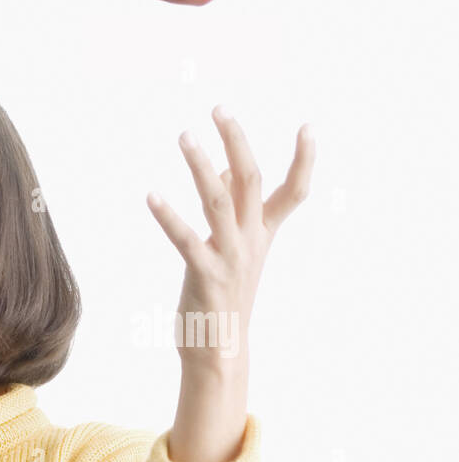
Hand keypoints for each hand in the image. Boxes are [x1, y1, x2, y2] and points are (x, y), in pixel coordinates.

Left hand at [146, 106, 315, 368]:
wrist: (219, 353)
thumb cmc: (222, 294)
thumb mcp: (232, 247)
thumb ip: (231, 208)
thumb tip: (219, 168)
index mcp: (262, 234)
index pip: (293, 192)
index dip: (305, 161)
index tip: (309, 126)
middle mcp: (251, 241)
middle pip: (251, 180)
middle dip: (237, 141)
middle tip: (219, 108)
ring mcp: (231, 258)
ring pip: (219, 200)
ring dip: (200, 165)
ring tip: (184, 135)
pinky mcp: (205, 276)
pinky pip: (187, 239)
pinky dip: (169, 216)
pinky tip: (151, 195)